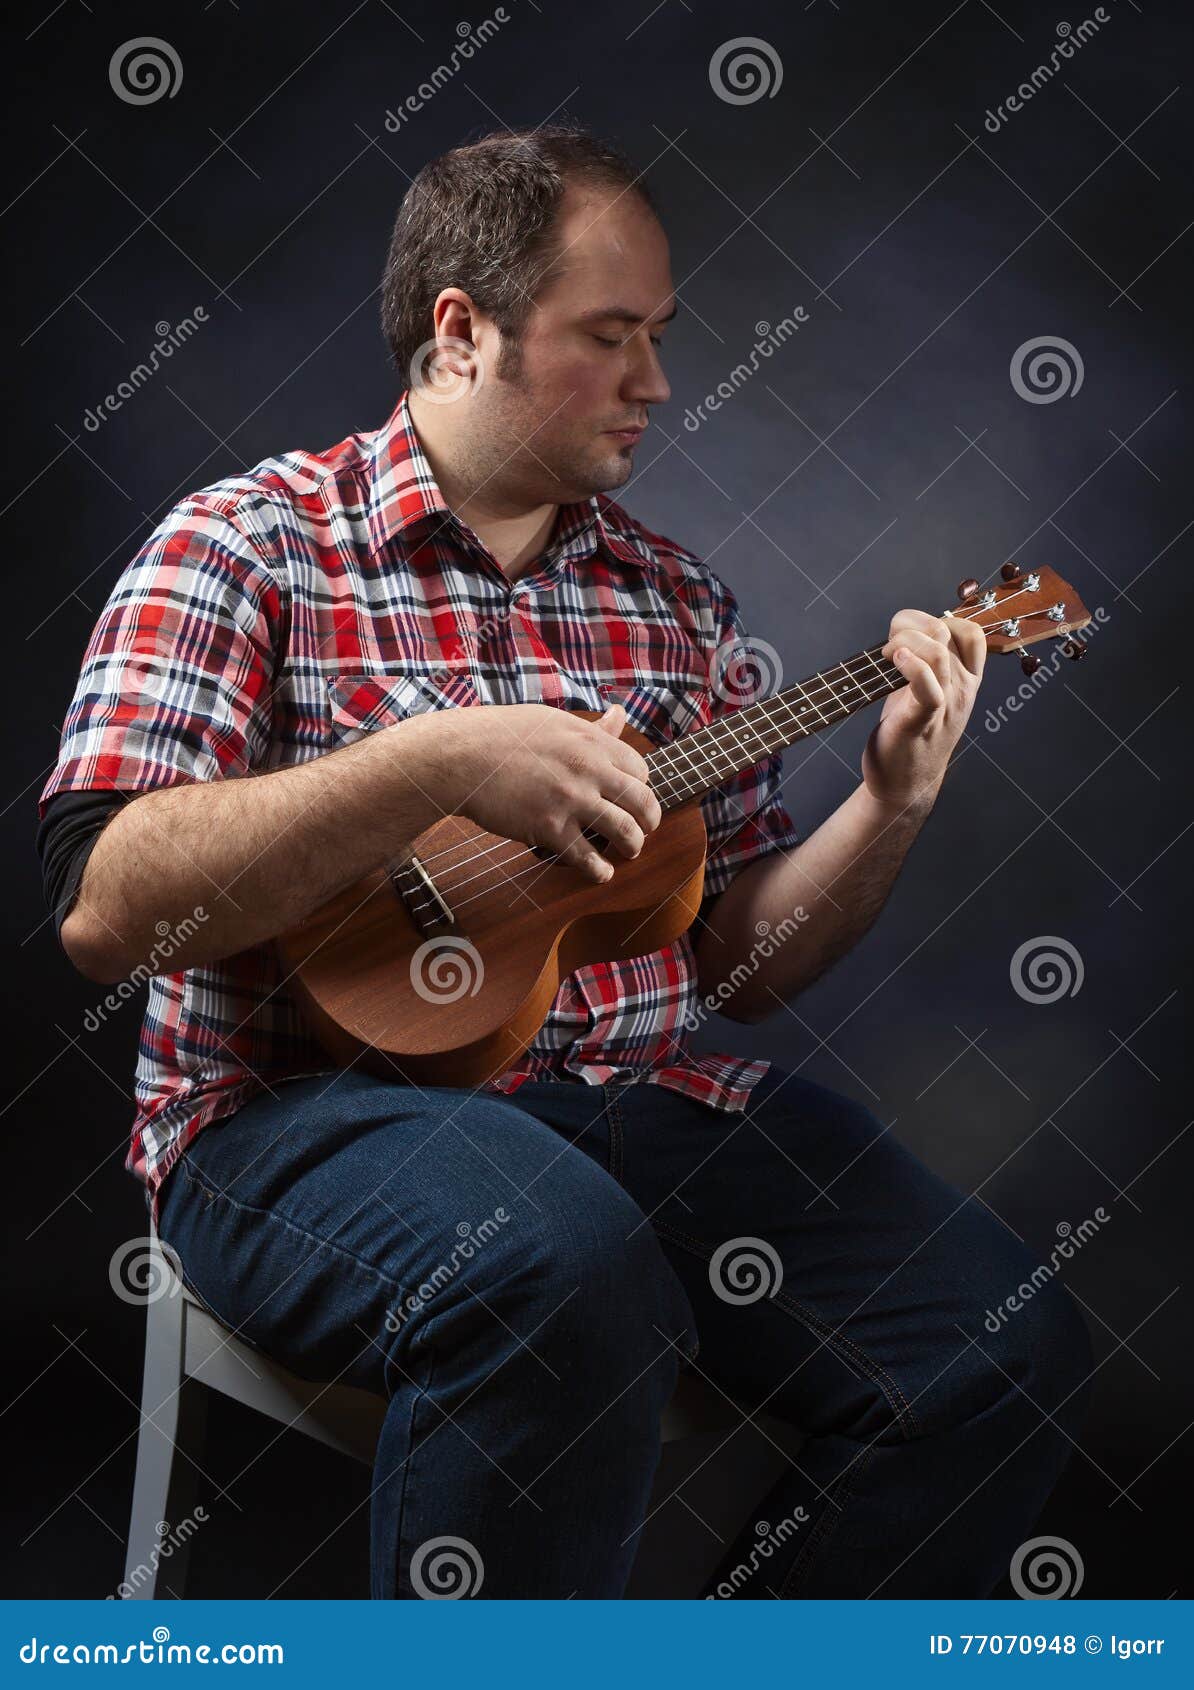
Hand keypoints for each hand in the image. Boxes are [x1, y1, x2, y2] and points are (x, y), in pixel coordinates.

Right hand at [436, 700, 661, 882]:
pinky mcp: (549, 828)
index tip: (634, 797)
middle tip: (645, 830)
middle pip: (642, 801)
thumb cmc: (501, 735)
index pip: (640, 769)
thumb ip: (592, 728)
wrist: (461, 756)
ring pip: (624, 831)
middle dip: (649, 821)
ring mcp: (571, 799)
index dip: (642, 787)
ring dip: (633, 846)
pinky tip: (601, 874)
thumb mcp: (554, 721)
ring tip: (629, 852)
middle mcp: (588, 769)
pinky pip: (587, 856)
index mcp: (591, 741)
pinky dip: (599, 870)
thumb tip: (619, 714)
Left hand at [862, 607, 985, 811]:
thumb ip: (929, 662)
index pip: (971, 632)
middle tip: (889, 648)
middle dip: (910, 627)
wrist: (905, 784)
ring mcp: (946, 705)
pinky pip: (927, 684)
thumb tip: (909, 628)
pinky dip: (910, 665)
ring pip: (938, 651)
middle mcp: (963, 689)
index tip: (909, 634)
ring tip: (888, 657)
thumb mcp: (929, 692)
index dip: (937, 619)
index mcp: (967, 680)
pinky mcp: (922, 720)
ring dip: (905, 642)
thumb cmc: (911, 732)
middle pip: (946, 631)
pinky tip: (895, 662)